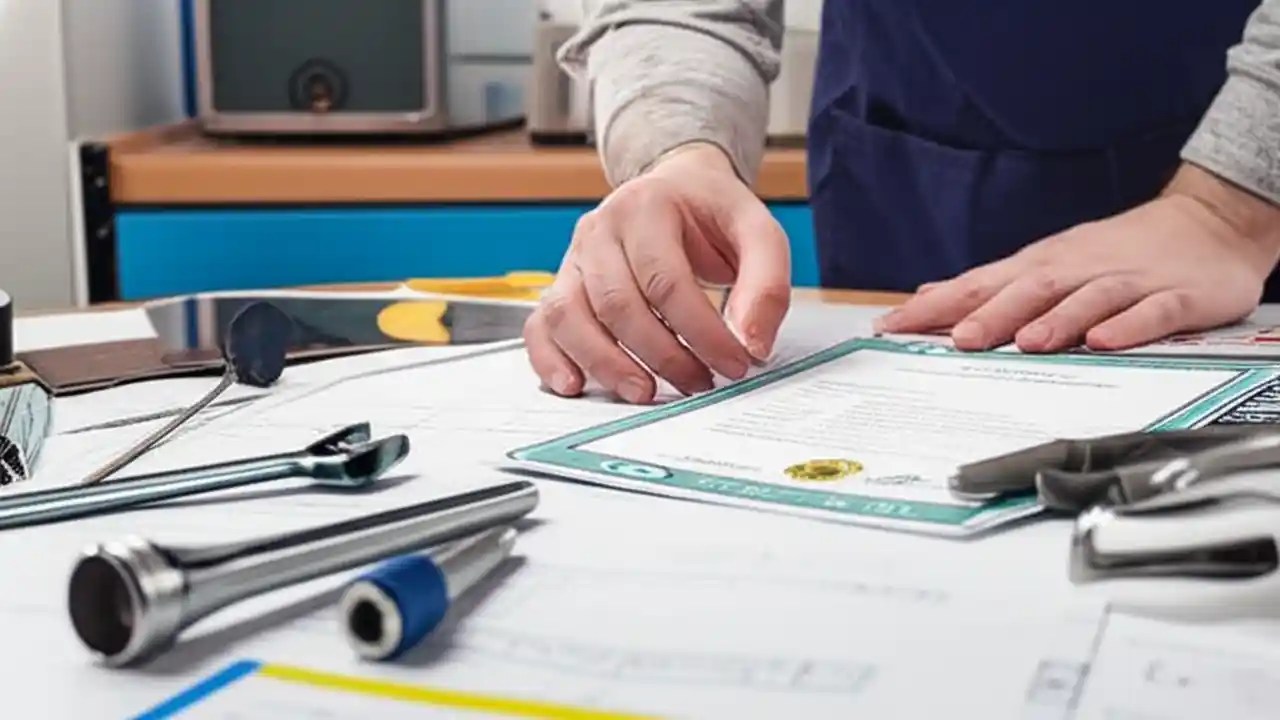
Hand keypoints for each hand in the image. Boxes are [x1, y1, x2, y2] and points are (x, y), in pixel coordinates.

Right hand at [523, 143, 791, 402]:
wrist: (676, 190)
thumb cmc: (712, 215)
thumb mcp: (757, 233)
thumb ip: (766, 285)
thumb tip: (752, 345)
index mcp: (647, 206)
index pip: (666, 281)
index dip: (701, 332)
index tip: (734, 363)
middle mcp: (600, 229)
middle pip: (617, 304)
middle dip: (660, 355)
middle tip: (699, 384)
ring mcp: (573, 258)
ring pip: (570, 317)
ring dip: (606, 364)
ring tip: (644, 393)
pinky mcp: (561, 284)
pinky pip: (541, 325)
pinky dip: (550, 359)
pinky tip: (574, 385)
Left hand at [876, 164, 1279, 351]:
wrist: (1210, 222)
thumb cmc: (1117, 251)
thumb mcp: (1046, 263)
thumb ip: (988, 286)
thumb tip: (929, 296)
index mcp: (1041, 267)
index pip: (979, 286)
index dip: (937, 308)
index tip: (893, 327)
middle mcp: (1077, 271)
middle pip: (1029, 290)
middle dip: (992, 315)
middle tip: (959, 341)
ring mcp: (1127, 281)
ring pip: (1086, 298)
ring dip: (1056, 320)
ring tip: (1027, 342)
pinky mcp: (1176, 296)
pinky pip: (1152, 312)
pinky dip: (1129, 326)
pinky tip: (1105, 340)